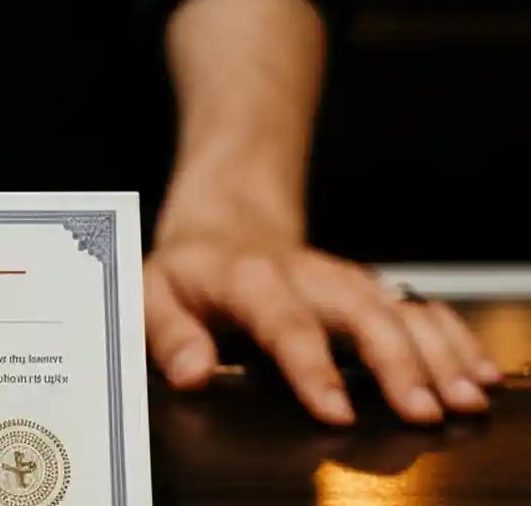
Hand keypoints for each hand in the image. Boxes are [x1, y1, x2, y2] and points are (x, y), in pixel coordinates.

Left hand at [145, 238, 501, 424]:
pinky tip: (478, 370)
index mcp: (247, 279)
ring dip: (435, 352)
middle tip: (422, 410)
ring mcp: (342, 281)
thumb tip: (191, 374)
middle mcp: (305, 276)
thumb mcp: (151, 294)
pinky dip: (451, 335)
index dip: (310, 366)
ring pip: (397, 309)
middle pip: (359, 312)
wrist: (225, 218)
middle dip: (395, 361)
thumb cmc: (186, 270)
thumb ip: (168, 334)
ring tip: (465, 397)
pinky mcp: (367, 288)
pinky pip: (417, 305)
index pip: (283, 322)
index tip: (335, 411)